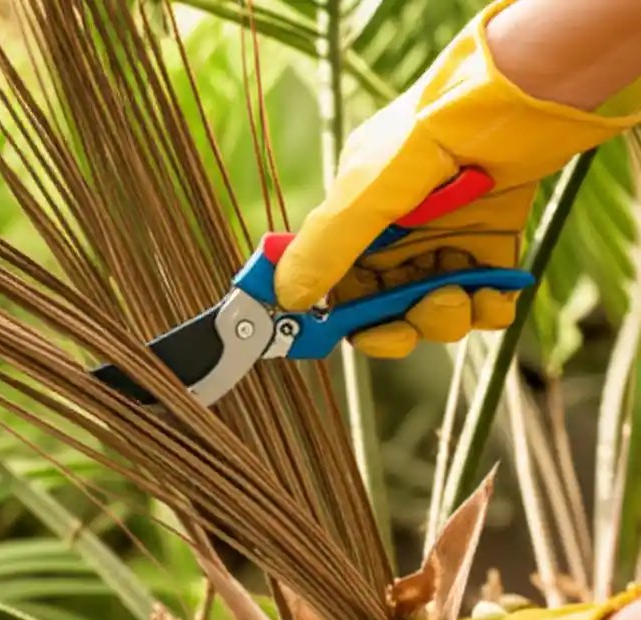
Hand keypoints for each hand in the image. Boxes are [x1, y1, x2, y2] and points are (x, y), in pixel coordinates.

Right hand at [275, 0, 640, 358]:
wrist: (513, 101)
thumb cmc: (426, 137)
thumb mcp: (362, 196)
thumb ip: (324, 250)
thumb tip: (284, 297)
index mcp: (355, 222)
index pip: (336, 286)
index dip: (331, 316)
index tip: (325, 339)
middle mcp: (397, 239)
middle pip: (384, 310)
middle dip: (393, 327)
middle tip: (403, 329)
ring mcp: (445, 244)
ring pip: (433, 312)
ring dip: (442, 317)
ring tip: (454, 293)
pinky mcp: (493, 248)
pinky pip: (484, 301)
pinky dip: (487, 306)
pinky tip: (491, 291)